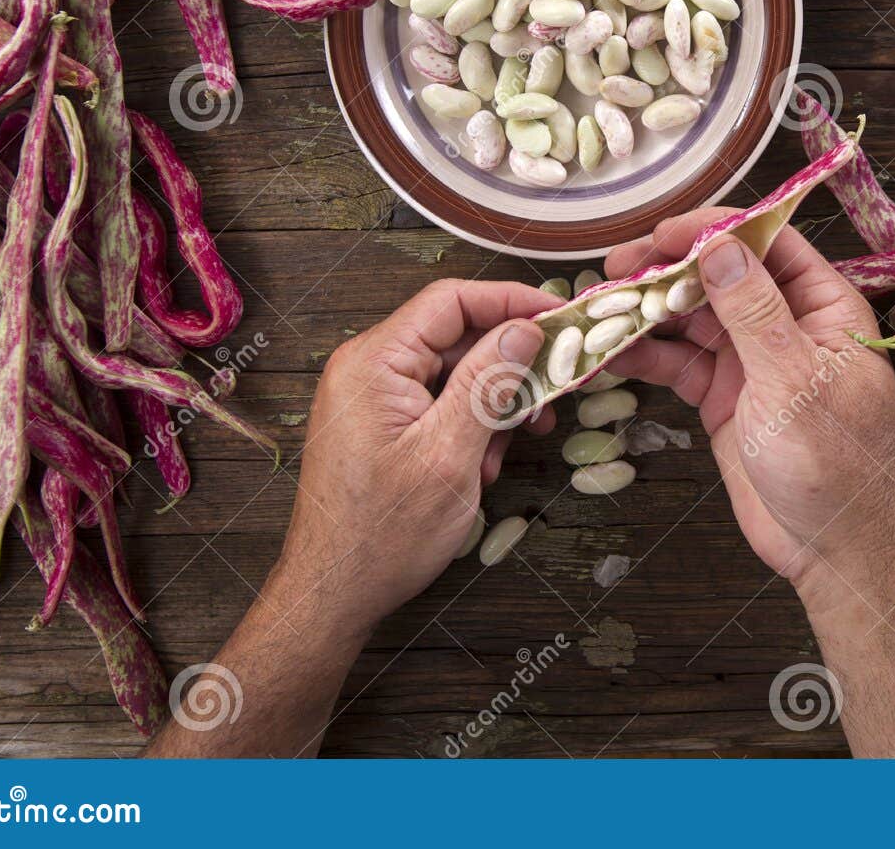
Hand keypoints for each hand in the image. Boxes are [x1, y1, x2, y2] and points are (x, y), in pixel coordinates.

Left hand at [269, 279, 556, 639]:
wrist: (333, 593)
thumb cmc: (383, 534)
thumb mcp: (450, 455)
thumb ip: (489, 384)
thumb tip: (525, 330)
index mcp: (374, 363)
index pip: (451, 301)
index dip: (511, 301)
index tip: (561, 316)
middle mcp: (368, 369)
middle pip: (456, 335)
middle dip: (509, 362)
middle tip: (557, 386)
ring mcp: (372, 397)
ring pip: (453, 372)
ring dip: (494, 400)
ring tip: (517, 441)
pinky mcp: (382, 423)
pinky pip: (439, 401)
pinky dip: (471, 423)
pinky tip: (485, 463)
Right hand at [603, 211, 894, 591]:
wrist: (830, 551)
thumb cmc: (834, 467)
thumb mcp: (793, 381)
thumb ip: (754, 312)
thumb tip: (720, 247)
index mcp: (825, 309)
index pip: (769, 245)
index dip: (715, 230)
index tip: (663, 232)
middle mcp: (788, 327)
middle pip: (722, 276)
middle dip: (668, 268)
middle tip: (616, 266)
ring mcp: (754, 362)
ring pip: (694, 319)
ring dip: (648, 309)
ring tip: (599, 303)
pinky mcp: (725, 398)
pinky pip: (679, 364)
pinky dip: (645, 356)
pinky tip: (608, 351)